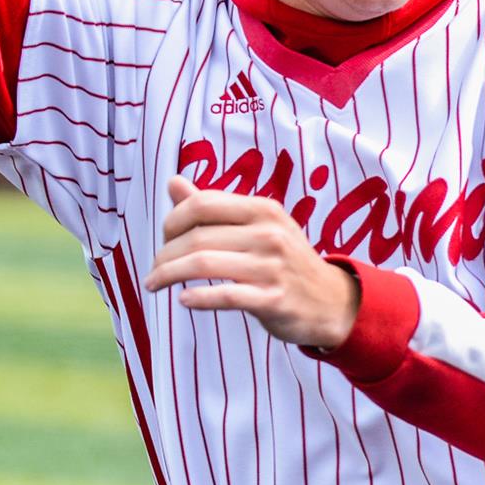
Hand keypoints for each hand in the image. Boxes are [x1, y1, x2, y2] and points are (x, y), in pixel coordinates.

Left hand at [143, 177, 360, 348]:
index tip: (164, 238)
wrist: (331, 301)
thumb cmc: (285, 261)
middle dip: (165, 254)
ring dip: (170, 275)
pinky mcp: (273, 299)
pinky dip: (198, 298)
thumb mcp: (258, 225)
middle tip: (154, 270)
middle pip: (198, 237)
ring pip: (204, 264)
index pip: (203, 204)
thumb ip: (214, 206)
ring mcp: (272, 267)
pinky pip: (226, 296)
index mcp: (263, 209)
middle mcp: (268, 234)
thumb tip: (173, 183)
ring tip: (154, 284)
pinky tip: (183, 301)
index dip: (173, 220)